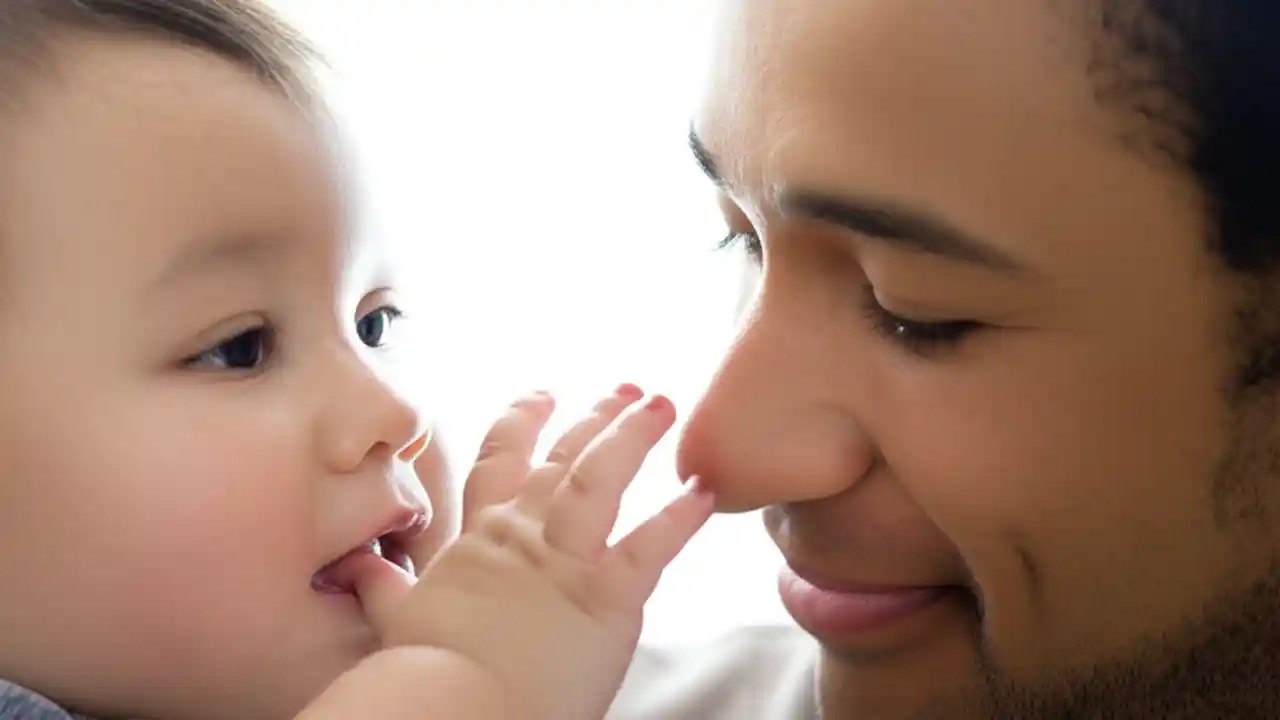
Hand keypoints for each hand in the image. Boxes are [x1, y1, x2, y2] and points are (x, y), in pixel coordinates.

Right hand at [358, 386, 713, 719]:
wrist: (450, 708)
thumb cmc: (427, 674)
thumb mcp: (400, 619)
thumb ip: (385, 587)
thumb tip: (354, 566)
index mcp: (481, 539)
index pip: (500, 461)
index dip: (523, 421)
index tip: (542, 393)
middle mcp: (524, 535)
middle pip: (563, 458)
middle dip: (597, 418)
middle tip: (627, 388)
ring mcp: (566, 560)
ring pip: (601, 478)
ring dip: (633, 437)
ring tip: (663, 404)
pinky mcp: (606, 595)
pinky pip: (652, 545)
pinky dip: (680, 516)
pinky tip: (703, 488)